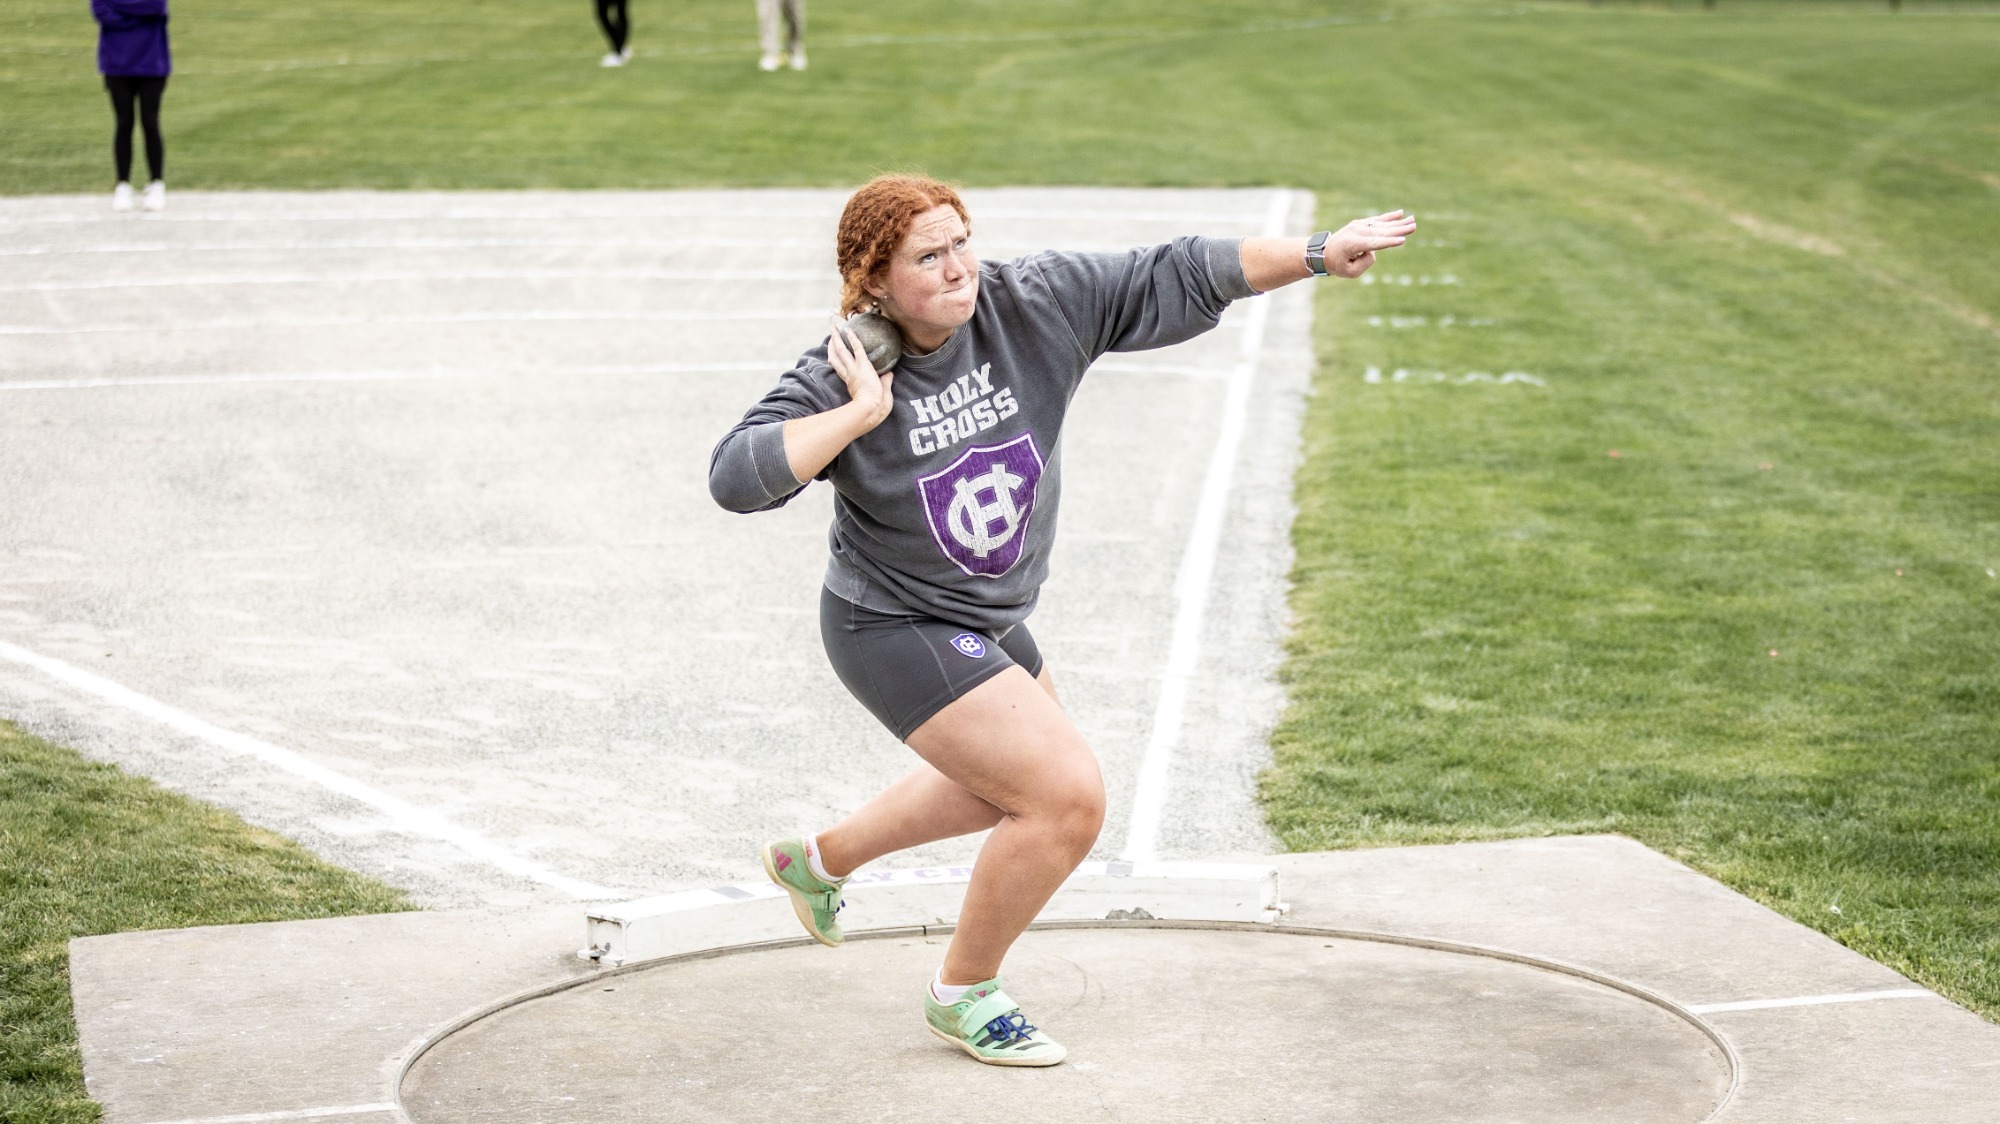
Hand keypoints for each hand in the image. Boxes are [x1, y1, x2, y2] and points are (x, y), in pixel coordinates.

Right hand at [826, 316, 895, 432]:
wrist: (873, 409)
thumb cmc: (876, 407)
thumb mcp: (881, 393)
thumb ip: (885, 382)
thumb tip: (890, 373)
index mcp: (851, 383)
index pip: (840, 369)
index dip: (835, 361)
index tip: (831, 355)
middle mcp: (849, 374)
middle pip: (835, 358)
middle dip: (831, 346)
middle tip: (830, 337)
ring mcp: (854, 369)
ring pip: (841, 351)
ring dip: (837, 338)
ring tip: (834, 328)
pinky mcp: (862, 365)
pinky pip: (856, 348)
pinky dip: (852, 338)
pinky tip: (849, 329)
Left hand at [1326, 210, 1416, 278]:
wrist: (1323, 252)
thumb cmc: (1338, 265)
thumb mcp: (1350, 272)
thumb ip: (1365, 262)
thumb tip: (1374, 250)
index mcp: (1353, 244)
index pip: (1374, 243)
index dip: (1389, 242)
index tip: (1402, 240)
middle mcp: (1356, 231)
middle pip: (1381, 232)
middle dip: (1399, 230)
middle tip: (1414, 227)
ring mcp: (1358, 226)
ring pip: (1382, 225)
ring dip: (1398, 223)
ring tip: (1413, 220)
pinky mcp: (1360, 224)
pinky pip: (1377, 220)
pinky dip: (1389, 217)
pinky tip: (1401, 213)